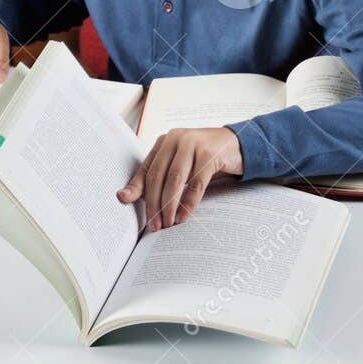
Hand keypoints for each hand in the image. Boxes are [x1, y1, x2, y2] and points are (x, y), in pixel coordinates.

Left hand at [117, 128, 243, 230]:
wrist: (238, 144)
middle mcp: (177, 139)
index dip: (137, 189)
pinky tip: (183, 216)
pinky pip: (196, 184)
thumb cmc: (204, 157)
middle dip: (154, 203)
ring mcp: (194, 145)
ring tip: (167, 223)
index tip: (126, 204)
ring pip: (175, 181)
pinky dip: (188, 203)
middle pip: (159, 176)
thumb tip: (124, 196)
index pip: (147, 168)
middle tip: (154, 225)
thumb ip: (158, 177)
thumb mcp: (179, 164)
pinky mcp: (210, 155)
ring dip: (169, 206)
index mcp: (165, 141)